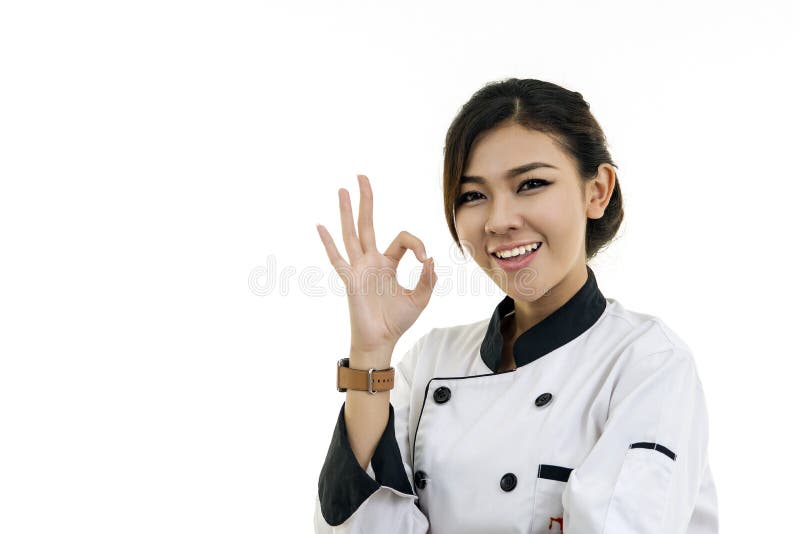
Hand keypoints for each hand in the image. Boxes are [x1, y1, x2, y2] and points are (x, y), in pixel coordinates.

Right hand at [316, 174, 436, 363]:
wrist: (381, 340)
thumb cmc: (397, 321)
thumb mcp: (420, 299)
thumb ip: (428, 280)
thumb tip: (429, 259)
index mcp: (388, 263)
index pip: (401, 239)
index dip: (415, 242)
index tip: (424, 258)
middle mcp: (370, 261)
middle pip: (367, 224)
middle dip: (366, 200)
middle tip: (361, 176)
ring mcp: (358, 269)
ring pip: (351, 235)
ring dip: (347, 212)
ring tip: (342, 190)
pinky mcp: (350, 280)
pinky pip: (337, 260)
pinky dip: (329, 244)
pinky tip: (321, 226)